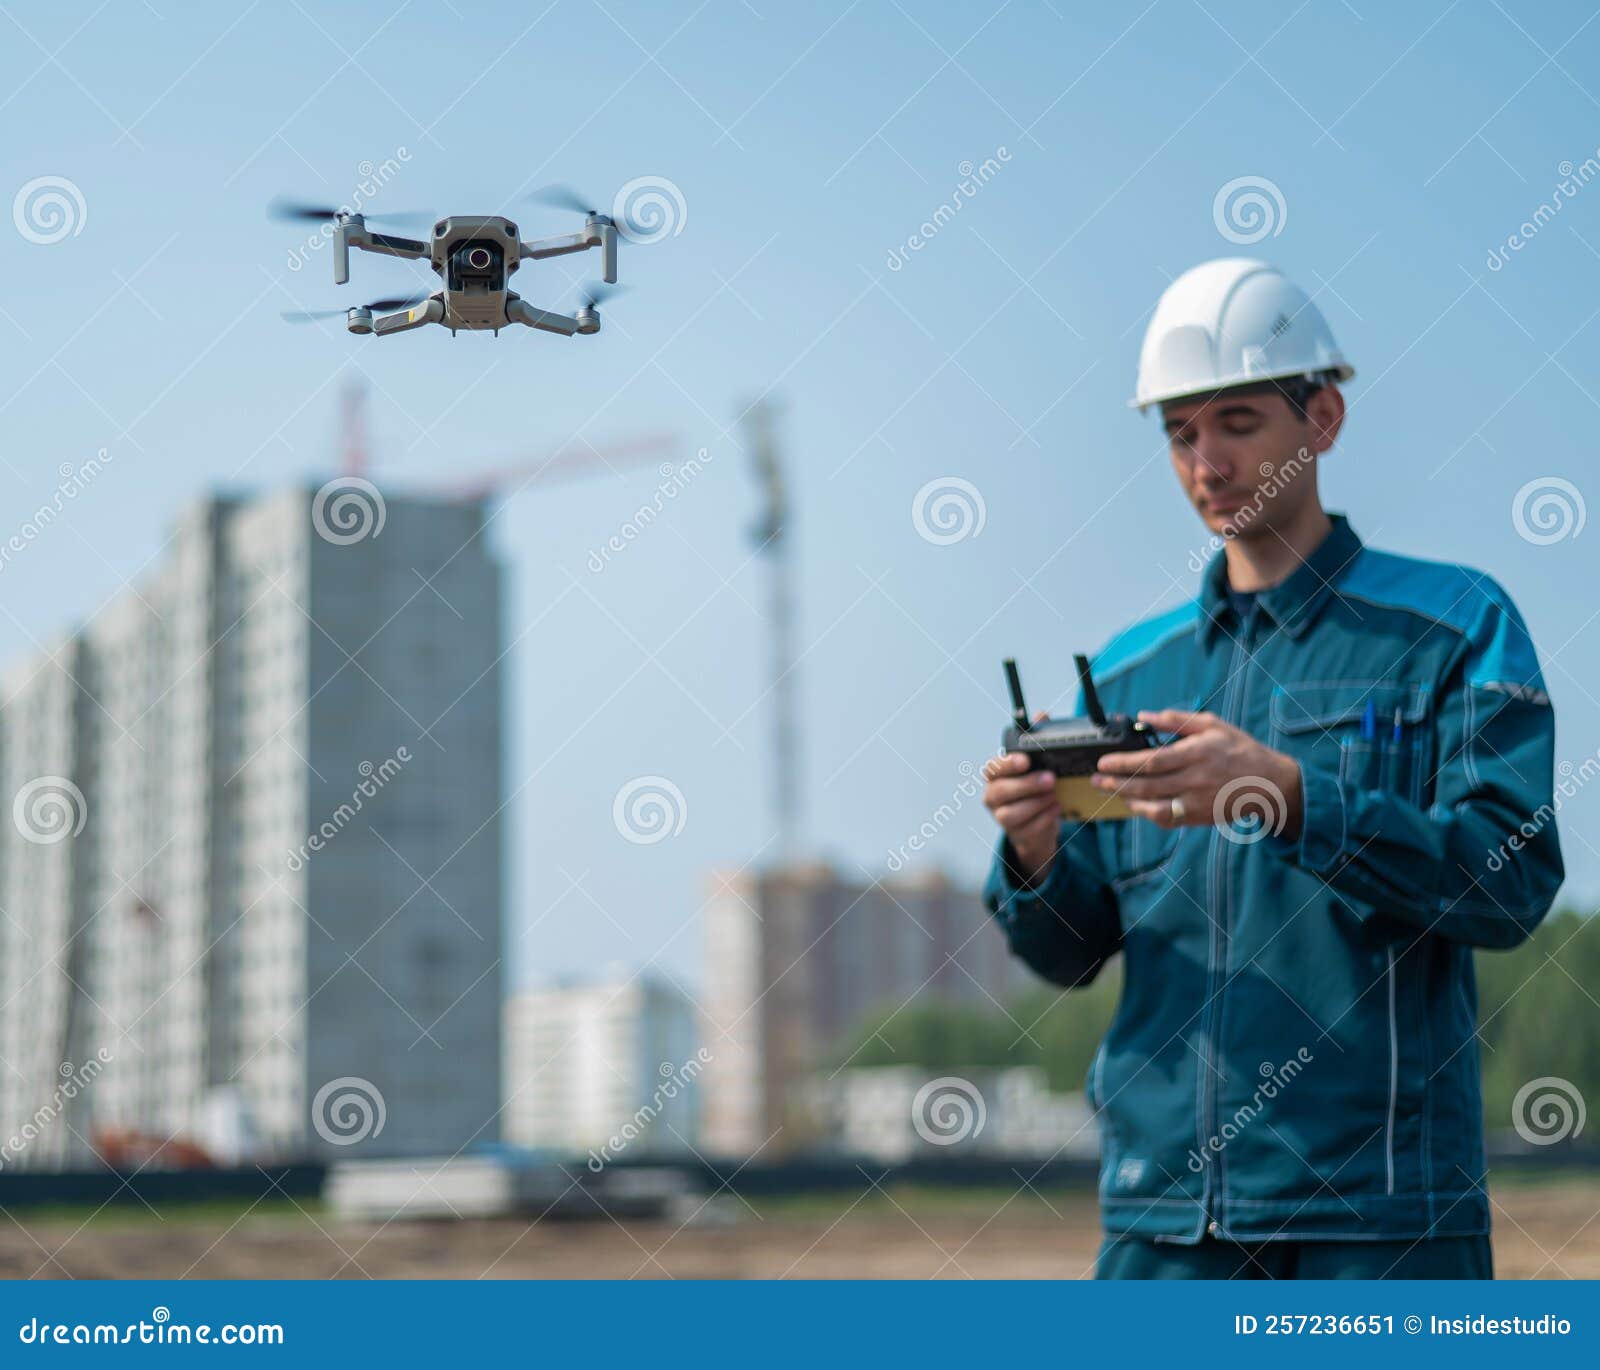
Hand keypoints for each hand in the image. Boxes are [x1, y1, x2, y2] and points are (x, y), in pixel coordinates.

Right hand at [983, 715, 1060, 882]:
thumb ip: (1037, 739)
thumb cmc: (1035, 788)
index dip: (1007, 764)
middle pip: (1000, 791)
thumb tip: (1041, 714)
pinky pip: (1027, 828)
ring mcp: (1001, 817)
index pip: (993, 768)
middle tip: (1051, 779)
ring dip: (1036, 803)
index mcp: (996, 775)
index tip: (1025, 760)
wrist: (1037, 824)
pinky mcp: (1015, 834)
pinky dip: (1045, 818)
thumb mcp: (1038, 764)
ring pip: (1011, 813)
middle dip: (1026, 785)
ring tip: (1055, 795)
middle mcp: (993, 795)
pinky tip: (1057, 809)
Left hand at [1091, 709, 1303, 837]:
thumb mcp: (1212, 725)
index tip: (1103, 762)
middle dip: (1116, 784)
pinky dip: (1146, 813)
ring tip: (1110, 791)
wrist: (1269, 783)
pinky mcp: (1197, 817)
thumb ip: (1176, 720)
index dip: (1124, 763)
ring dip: (1127, 800)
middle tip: (1096, 780)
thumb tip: (1144, 715)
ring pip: (1152, 806)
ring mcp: (1196, 802)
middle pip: (1147, 786)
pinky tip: (1135, 804)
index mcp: (1197, 753)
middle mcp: (1195, 780)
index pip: (1153, 761)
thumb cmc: (1239, 750)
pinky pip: (1165, 819)